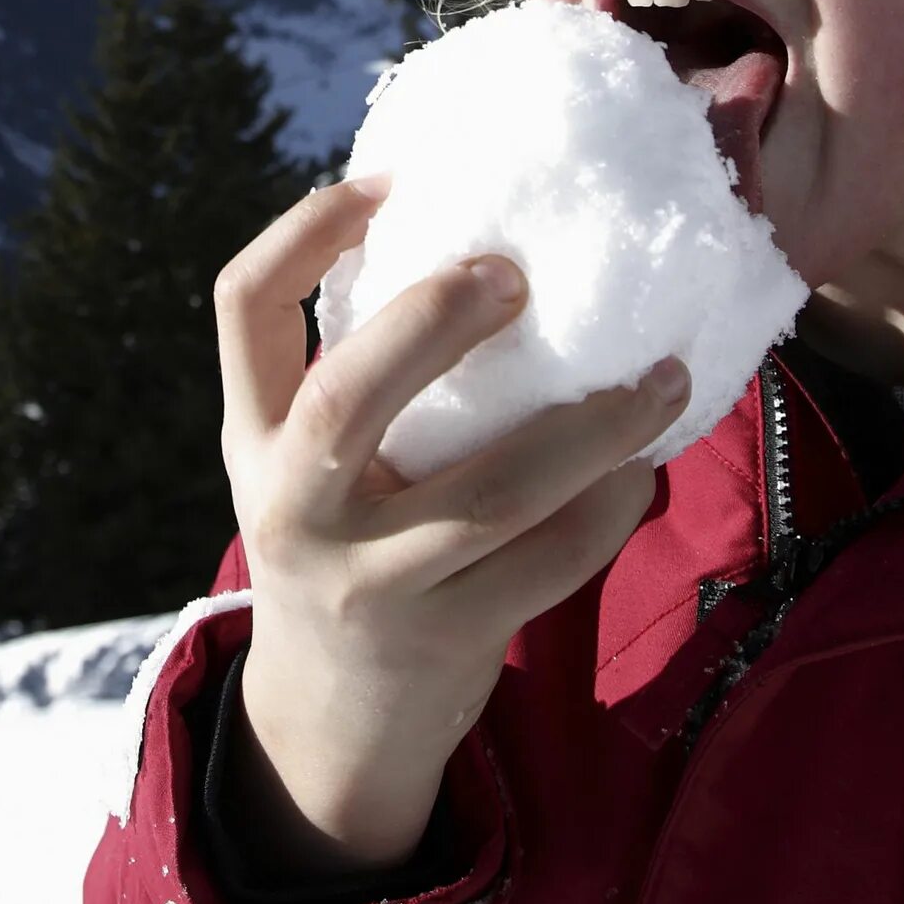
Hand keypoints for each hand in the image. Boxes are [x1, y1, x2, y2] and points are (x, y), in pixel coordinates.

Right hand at [213, 174, 689, 876]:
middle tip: (517, 274)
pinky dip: (611, 508)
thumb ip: (357, 379)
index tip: (392, 181)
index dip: (306, 229)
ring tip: (660, 377)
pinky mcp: (450, 637)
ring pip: (494, 494)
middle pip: (346, 398)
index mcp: (255, 437)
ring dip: (594, 428)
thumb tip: (481, 239)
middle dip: (433, 324)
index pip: (243, 306)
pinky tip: (642, 471)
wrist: (332, 722)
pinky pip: (551, 561)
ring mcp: (372, 581)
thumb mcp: (308, 467)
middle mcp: (295, 506)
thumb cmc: (344, 546)